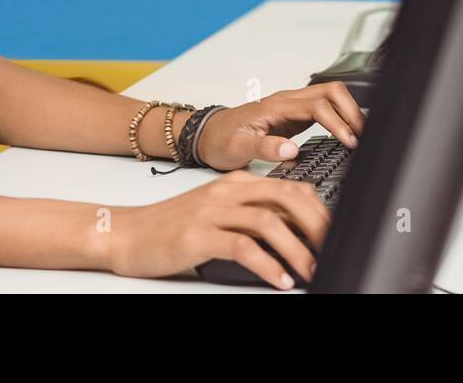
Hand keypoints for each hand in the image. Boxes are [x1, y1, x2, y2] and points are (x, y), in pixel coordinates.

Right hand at [108, 171, 329, 287]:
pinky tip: (279, 279)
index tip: (336, 232)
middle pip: (287, 198)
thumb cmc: (173, 228)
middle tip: (333, 248)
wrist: (126, 232)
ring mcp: (213, 211)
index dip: (320, 210)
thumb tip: (297, 233)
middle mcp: (228, 191)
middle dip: (317, 225)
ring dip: (297, 249)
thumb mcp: (218, 213)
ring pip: (268, 222)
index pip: (291, 187)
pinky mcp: (199, 234)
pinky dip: (267, 264)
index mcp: (237, 183)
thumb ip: (254, 215)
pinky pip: (242, 246)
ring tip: (311, 270)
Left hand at [196, 82, 365, 170]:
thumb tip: (291, 151)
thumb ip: (264, 148)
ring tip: (359, 136)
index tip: (349, 142)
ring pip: (330, 95)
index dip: (338, 123)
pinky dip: (340, 117)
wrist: (207, 135)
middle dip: (351, 111)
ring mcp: (292, 106)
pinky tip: (345, 135)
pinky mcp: (294, 115)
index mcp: (276, 106)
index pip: (318, 106)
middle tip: (362, 137)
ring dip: (348, 111)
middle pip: (331, 91)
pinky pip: (324, 107)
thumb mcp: (237, 149)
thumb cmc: (220, 140)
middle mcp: (287, 101)